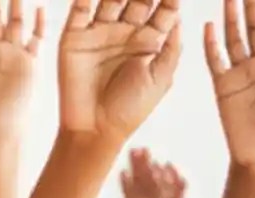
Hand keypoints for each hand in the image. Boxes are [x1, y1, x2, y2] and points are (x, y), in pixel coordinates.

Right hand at [59, 0, 181, 146]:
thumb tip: (180, 15)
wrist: (94, 129)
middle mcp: (125, 34)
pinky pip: (80, 8)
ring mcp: (99, 33)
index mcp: (148, 43)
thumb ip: (172, 46)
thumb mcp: (161, 77)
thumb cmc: (131, 109)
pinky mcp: (74, 37)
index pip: (163, 9)